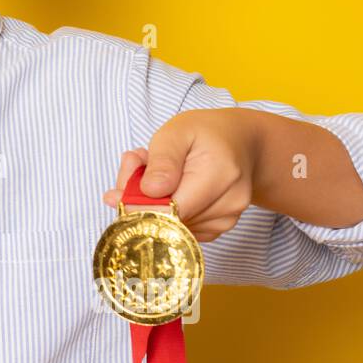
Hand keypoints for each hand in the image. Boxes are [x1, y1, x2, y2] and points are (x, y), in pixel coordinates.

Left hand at [101, 109, 257, 242]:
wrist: (240, 143)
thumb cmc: (206, 133)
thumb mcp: (177, 132)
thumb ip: (162, 161)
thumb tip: (149, 192)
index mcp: (220, 174)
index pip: (171, 210)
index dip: (138, 204)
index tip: (121, 188)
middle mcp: (229, 202)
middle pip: (169, 220)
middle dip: (143, 201)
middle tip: (138, 168)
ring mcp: (226, 219)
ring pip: (171, 228)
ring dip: (155, 206)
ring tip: (158, 175)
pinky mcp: (218, 228)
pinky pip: (180, 230)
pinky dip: (168, 213)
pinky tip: (170, 189)